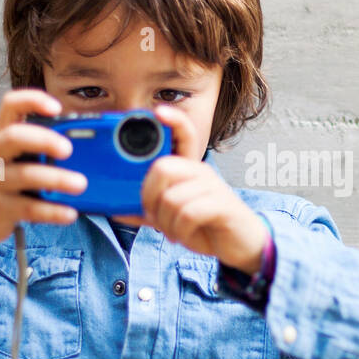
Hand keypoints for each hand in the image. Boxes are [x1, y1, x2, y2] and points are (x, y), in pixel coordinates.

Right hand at [0, 88, 87, 247]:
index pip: (10, 105)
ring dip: (56, 178)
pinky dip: (52, 211)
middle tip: (68, 149)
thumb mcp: (8, 158)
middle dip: (44, 139)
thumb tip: (86, 150)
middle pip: (14, 137)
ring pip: (25, 175)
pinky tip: (69, 213)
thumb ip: (36, 149)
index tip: (57, 107)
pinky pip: (28, 208)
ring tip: (80, 184)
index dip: (33, 100)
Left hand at [125, 103, 270, 272]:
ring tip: (173, 232)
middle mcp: (201, 173)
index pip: (183, 137)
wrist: (241, 246)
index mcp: (189, 170)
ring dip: (165, 223)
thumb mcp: (172, 219)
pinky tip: (183, 236)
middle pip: (163, 168)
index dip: (174, 121)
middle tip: (154, 217)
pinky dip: (179, 231)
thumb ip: (148, 213)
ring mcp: (214, 188)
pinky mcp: (223, 206)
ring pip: (171, 198)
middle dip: (149, 198)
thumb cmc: (207, 227)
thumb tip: (117, 211)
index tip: (159, 111)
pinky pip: (188, 214)